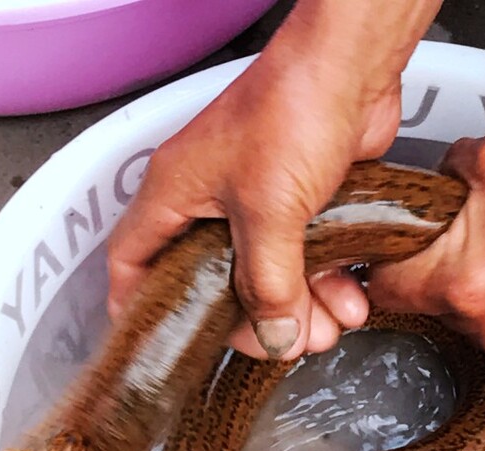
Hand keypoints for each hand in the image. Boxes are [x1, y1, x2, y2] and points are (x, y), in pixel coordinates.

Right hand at [106, 0, 440, 360]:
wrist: (352, 69)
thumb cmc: (292, 108)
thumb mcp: (270, 211)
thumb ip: (269, 283)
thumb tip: (274, 337)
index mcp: (174, 195)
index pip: (132, 263)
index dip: (141, 309)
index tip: (165, 347)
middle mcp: (209, 200)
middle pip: (212, 285)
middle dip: (252, 321)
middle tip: (283, 342)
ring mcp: (255, 201)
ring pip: (267, 277)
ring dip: (301, 309)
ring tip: (329, 327)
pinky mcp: (300, 201)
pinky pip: (306, 260)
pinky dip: (327, 285)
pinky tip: (350, 298)